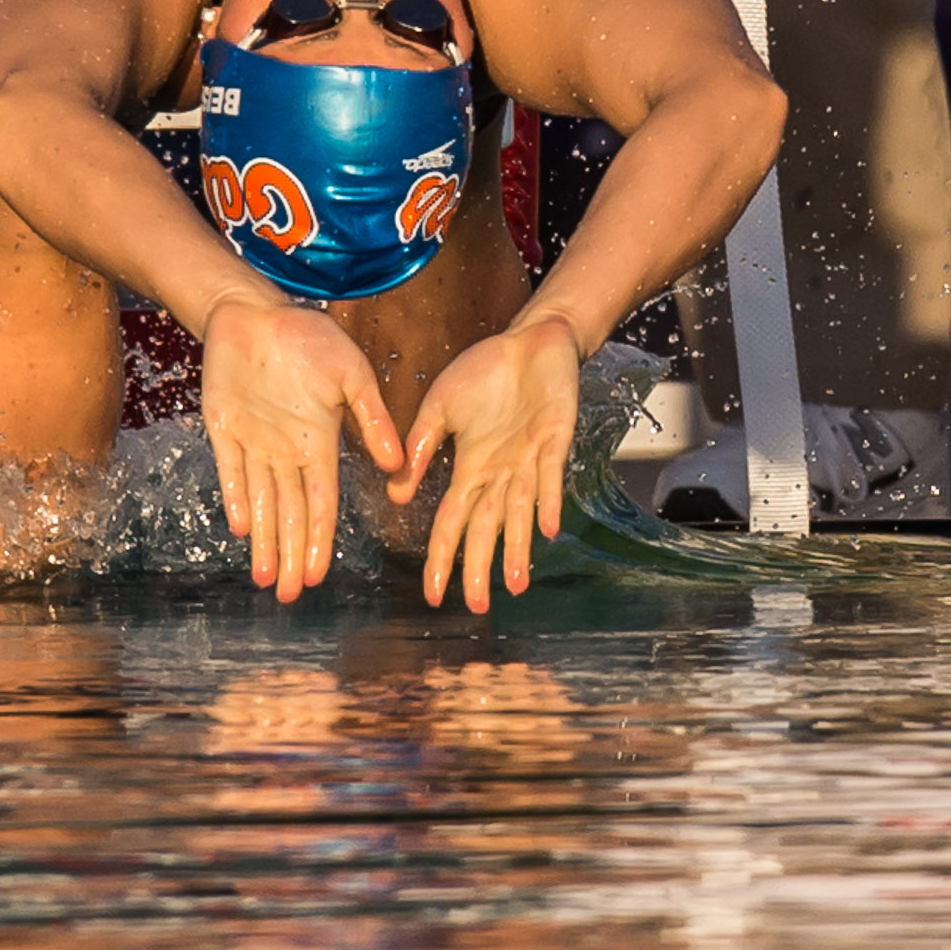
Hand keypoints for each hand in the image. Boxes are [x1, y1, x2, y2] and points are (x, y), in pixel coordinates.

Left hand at [200, 299, 403, 602]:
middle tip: (291, 596)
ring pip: (262, 504)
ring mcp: (254, 443)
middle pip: (291, 514)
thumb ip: (371, 418)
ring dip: (264, 541)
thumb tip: (396, 463)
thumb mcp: (352, 374)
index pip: (323, 502)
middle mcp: (288, 452)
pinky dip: (236, 499)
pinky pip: (230, 472)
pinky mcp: (223, 429)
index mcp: (321, 442)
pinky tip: (242, 528)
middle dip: (292, 555)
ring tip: (267, 580)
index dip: (321, 539)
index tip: (322, 574)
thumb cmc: (311, 338)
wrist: (256, 310)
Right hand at [388, 316, 580, 612]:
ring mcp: (528, 460)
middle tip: (478, 607)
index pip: (451, 522)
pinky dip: (549, 502)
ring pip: (520, 514)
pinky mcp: (555, 440)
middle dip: (481, 568)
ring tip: (515, 586)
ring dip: (518, 549)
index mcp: (470, 467)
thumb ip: (420, 450)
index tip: (432, 594)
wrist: (530, 341)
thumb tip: (395, 495)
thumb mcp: (439, 408)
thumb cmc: (484, 372)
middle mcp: (500, 473)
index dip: (442, 558)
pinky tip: (547, 529)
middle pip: (487, 529)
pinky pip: (550, 477)